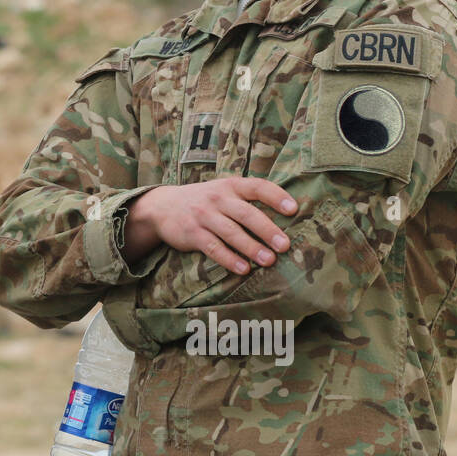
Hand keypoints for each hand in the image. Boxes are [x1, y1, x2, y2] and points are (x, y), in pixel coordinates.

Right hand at [122, 178, 297, 273]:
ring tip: (269, 261)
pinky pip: (213, 248)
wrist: (163, 206)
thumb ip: (247, 199)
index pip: (257, 187)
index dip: (276, 196)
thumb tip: (286, 216)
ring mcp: (203, 216)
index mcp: (230, 186)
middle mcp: (217, 198)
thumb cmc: (204, 201)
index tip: (294, 209)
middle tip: (284, 245)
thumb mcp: (223, 191)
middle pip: (246, 214)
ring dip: (251, 247)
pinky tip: (244, 269)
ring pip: (231, 232)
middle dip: (267, 230)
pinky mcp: (192, 233)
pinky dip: (229, 259)